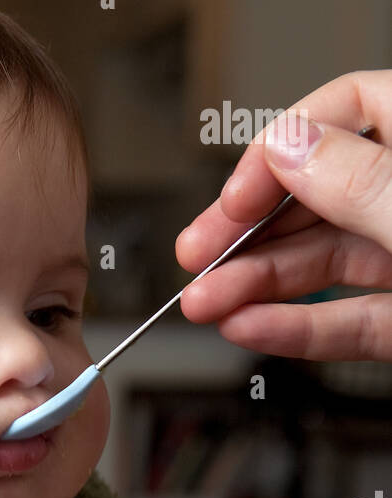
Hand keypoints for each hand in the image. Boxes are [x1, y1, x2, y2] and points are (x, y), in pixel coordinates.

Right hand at [176, 70, 391, 360]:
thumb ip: (362, 181)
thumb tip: (292, 151)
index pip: (349, 109)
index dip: (283, 148)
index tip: (236, 195)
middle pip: (321, 195)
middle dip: (249, 229)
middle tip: (197, 252)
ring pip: (325, 263)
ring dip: (256, 285)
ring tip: (205, 303)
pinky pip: (348, 319)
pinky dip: (297, 328)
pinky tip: (249, 327)